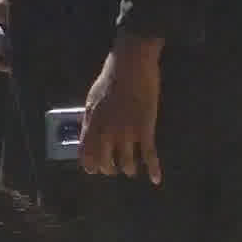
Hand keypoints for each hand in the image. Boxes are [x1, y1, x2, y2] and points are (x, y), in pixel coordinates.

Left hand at [77, 36, 162, 180]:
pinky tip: (156, 178)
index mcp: (91, 122)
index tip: (96, 169)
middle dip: (110, 169)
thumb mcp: (92, 98)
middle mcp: (106, 131)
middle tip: (115, 167)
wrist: (131, 63)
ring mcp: (126, 131)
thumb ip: (90, 119)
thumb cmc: (111, 77)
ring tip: (132, 169)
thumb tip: (87, 135)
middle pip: (105, 164)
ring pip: (127, 164)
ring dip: (129, 169)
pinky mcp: (145, 128)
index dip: (90, 166)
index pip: (85, 155)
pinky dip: (153, 169)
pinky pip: (149, 156)